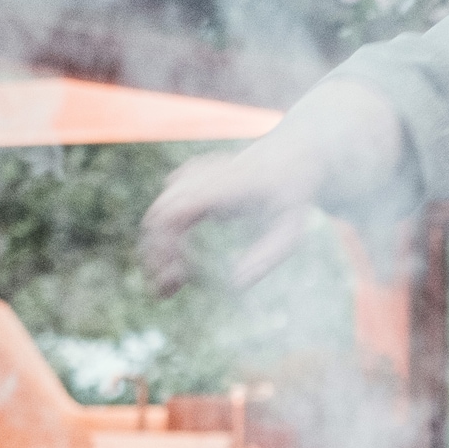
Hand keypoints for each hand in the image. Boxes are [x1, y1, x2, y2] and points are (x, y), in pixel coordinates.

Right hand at [139, 148, 312, 296]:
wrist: (291, 155)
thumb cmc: (292, 196)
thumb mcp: (289, 230)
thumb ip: (265, 258)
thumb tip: (236, 284)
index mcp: (223, 187)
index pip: (173, 212)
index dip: (165, 244)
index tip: (177, 276)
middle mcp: (202, 179)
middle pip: (158, 215)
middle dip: (156, 254)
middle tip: (167, 292)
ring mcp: (194, 179)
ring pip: (158, 214)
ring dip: (157, 250)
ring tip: (171, 287)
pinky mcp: (191, 185)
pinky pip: (165, 212)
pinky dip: (164, 239)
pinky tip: (178, 268)